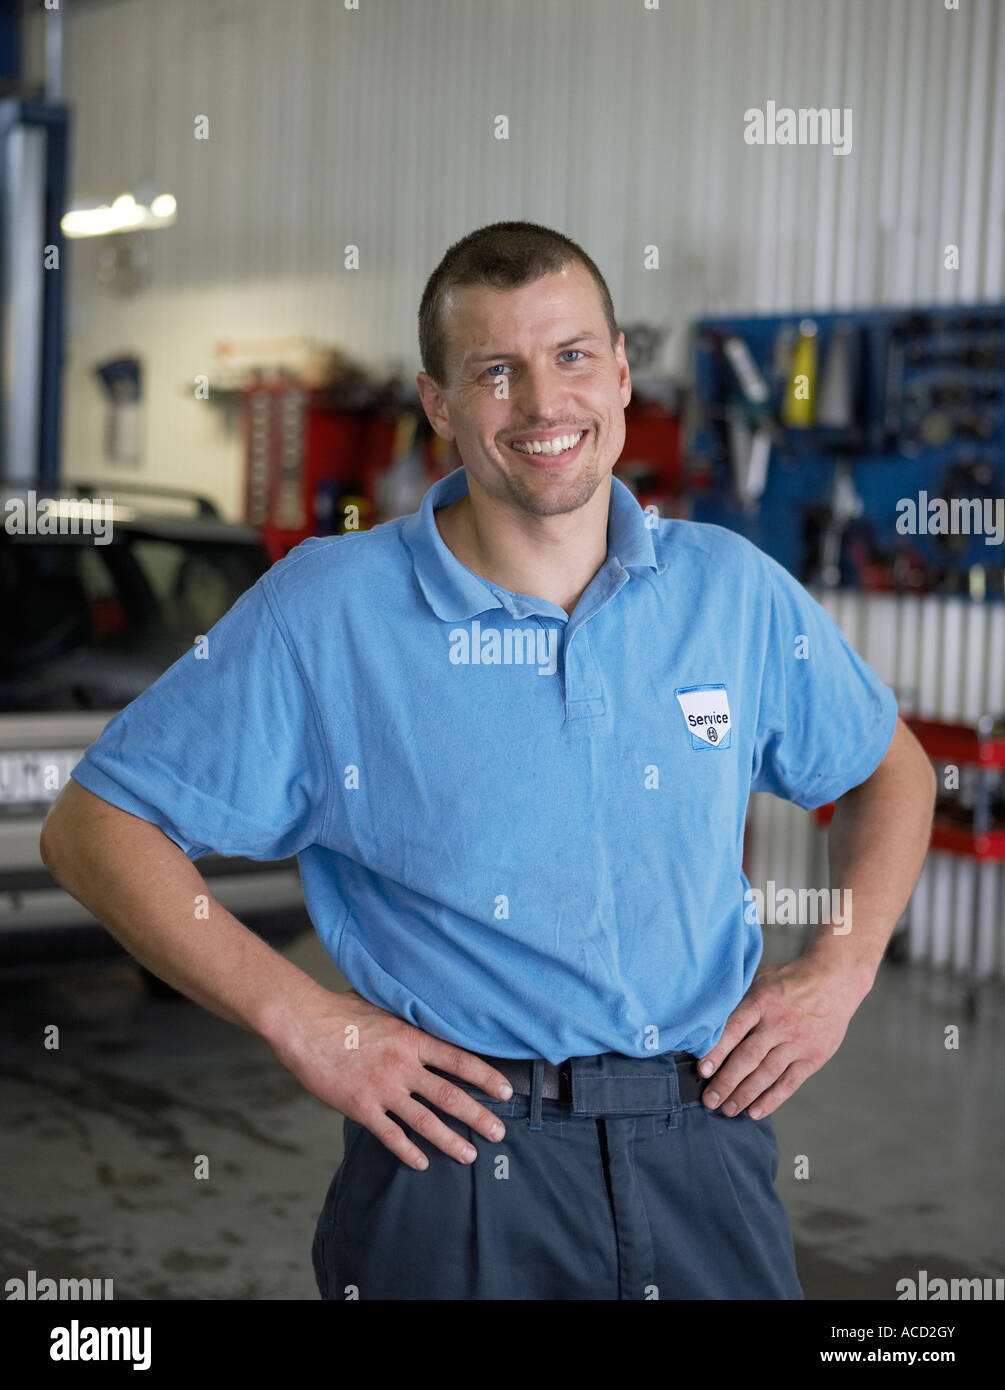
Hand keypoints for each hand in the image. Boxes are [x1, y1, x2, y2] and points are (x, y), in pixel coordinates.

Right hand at [269, 986, 512, 1170]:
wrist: (303, 1024)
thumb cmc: (340, 1012)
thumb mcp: (383, 1006)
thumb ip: (407, 1017)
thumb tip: (426, 1011)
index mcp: (411, 1038)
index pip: (459, 1060)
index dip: (485, 1077)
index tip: (505, 1091)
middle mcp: (403, 1065)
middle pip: (450, 1095)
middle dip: (478, 1116)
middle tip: (499, 1133)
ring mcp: (383, 1088)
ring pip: (425, 1120)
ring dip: (450, 1139)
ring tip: (469, 1154)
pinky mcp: (361, 1106)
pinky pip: (390, 1134)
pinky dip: (407, 1151)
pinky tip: (421, 1162)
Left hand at [697, 955, 867, 1119]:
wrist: (833, 981)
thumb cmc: (787, 981)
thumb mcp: (760, 977)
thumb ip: (738, 997)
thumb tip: (705, 1019)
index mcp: (761, 1001)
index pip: (734, 1029)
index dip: (716, 1051)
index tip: (702, 1071)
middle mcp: (778, 1024)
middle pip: (748, 1057)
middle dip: (726, 1081)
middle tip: (710, 1100)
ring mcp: (797, 1042)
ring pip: (766, 1074)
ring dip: (745, 1095)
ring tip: (727, 1110)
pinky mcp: (812, 1058)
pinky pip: (789, 1083)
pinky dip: (771, 1100)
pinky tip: (754, 1112)